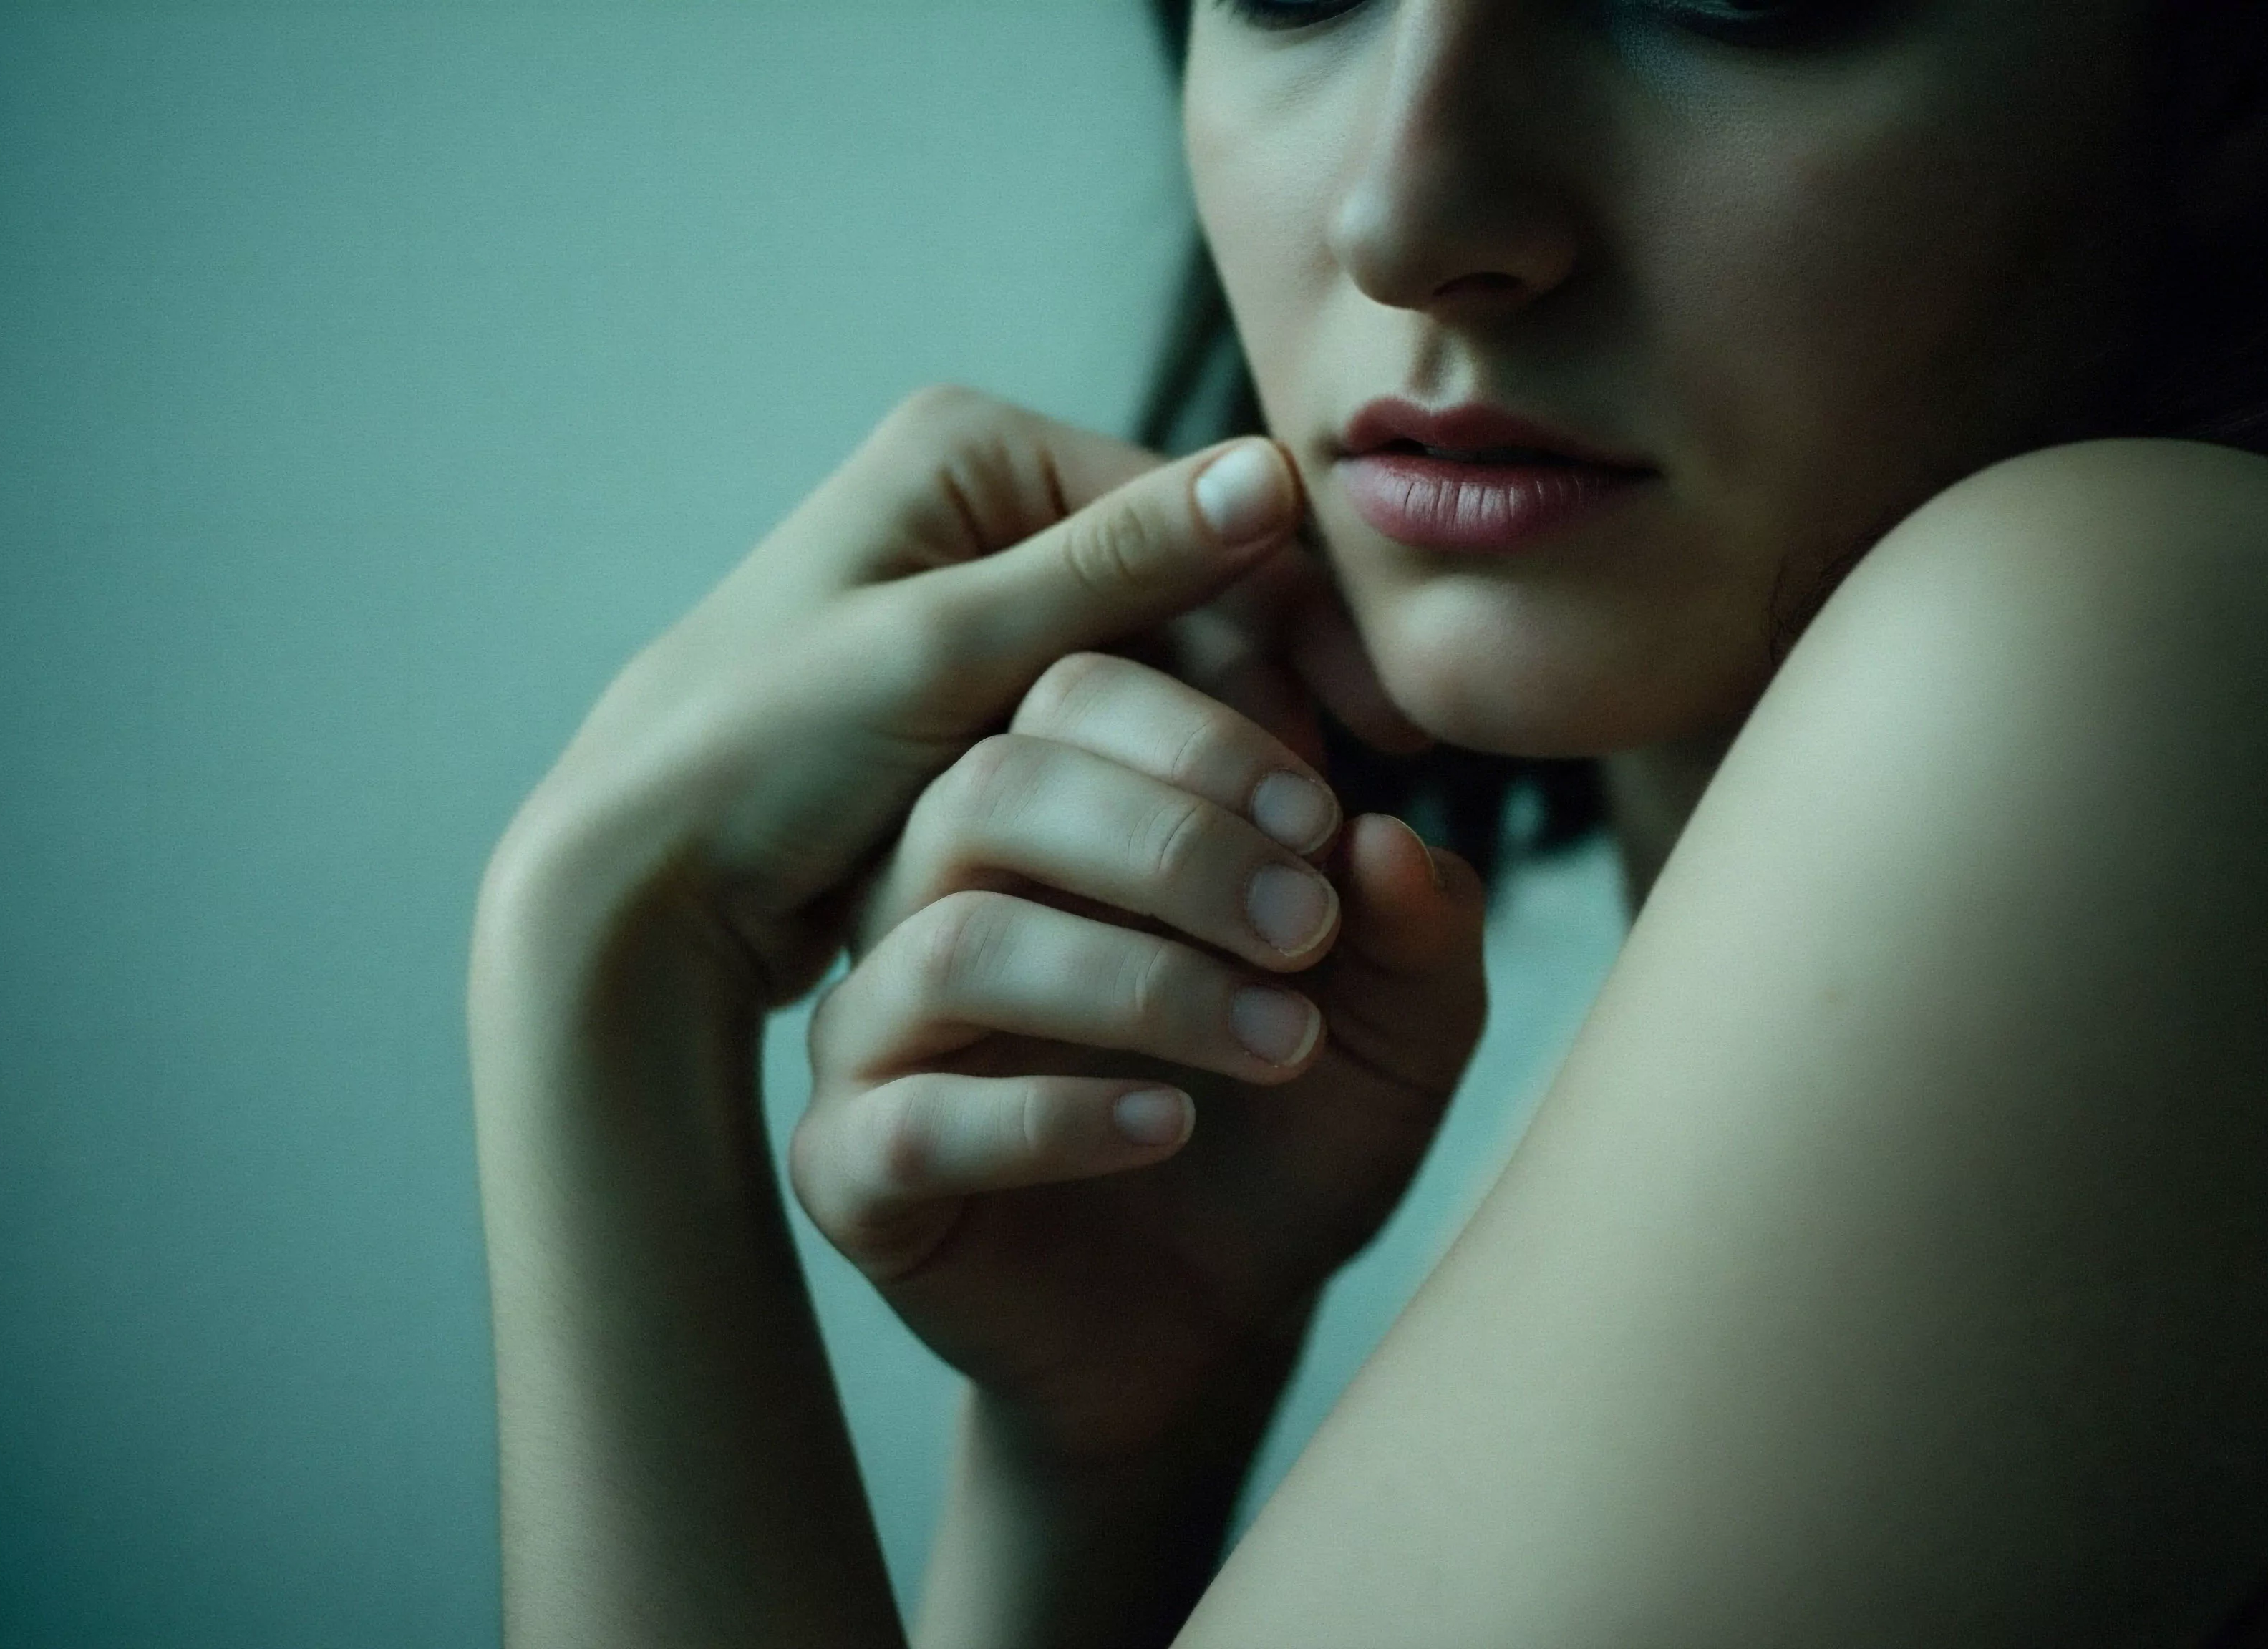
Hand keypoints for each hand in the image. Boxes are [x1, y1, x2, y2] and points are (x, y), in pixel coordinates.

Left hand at [485, 383, 1313, 1006]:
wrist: (640, 879)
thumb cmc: (759, 751)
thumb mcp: (942, 651)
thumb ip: (1109, 569)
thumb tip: (1271, 474)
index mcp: (970, 452)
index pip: (1185, 516)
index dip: (1282, 630)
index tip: (1360, 745)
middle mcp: (982, 507)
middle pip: (1180, 595)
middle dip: (1255, 704)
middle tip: (1323, 826)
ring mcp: (980, 603)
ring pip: (1155, 670)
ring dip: (1219, 758)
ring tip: (1288, 858)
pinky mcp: (977, 697)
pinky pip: (1105, 727)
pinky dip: (1159, 787)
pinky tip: (1216, 858)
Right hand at [788, 648, 1488, 1465]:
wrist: (1220, 1328)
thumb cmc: (1293, 1137)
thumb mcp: (1400, 1031)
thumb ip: (1414, 931)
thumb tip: (1388, 838)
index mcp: (1051, 818)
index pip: (1071, 694)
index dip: (1198, 738)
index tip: (1325, 823)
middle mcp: (936, 896)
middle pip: (992, 789)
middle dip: (1171, 846)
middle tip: (1309, 930)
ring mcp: (878, 1033)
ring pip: (953, 945)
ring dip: (1138, 983)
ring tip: (1282, 1043)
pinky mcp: (853, 1170)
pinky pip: (908, 1119)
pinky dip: (1047, 1119)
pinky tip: (1165, 1128)